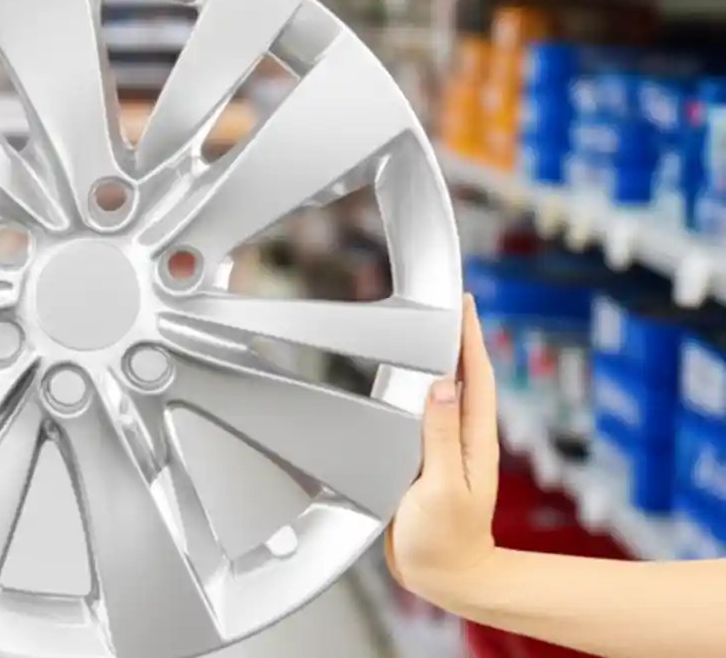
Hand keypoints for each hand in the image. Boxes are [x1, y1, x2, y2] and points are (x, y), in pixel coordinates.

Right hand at [386, 294, 499, 606]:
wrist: (443, 576)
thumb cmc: (446, 541)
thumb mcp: (442, 488)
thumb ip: (440, 438)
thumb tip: (440, 386)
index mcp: (474, 442)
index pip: (474, 377)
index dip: (469, 337)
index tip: (463, 302)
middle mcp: (463, 440)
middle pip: (462, 377)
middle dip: (457, 338)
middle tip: (447, 302)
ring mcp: (446, 451)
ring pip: (443, 394)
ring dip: (438, 360)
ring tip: (429, 330)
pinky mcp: (426, 463)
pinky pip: (423, 417)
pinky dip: (417, 391)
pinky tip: (406, 383)